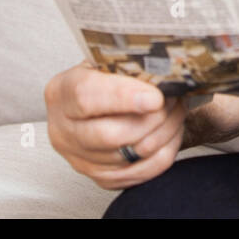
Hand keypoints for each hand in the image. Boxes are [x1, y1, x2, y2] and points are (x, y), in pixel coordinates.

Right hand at [44, 63, 187, 190]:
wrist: (96, 102)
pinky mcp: (100, 177)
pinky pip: (140, 172)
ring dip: (164, 132)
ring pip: (130, 155)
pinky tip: (172, 131)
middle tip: (173, 100)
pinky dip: (164, 152)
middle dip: (151, 119)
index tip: (155, 97)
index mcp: (61, 92)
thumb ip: (127, 65)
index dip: (123, 97)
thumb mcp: (107, 60)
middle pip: (108, 136)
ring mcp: (79, 159)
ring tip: (176, 110)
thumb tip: (163, 71)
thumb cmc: (105, 76)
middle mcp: (63, 130)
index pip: (86, 97)